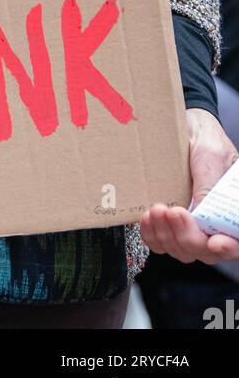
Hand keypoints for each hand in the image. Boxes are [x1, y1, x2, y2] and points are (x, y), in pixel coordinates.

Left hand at [140, 108, 238, 265]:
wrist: (183, 126)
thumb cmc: (205, 138)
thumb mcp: (210, 157)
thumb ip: (208, 186)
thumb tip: (202, 216)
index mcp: (232, 211)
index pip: (235, 243)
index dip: (226, 249)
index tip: (214, 242)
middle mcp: (214, 224)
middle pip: (204, 252)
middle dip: (187, 237)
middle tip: (173, 211)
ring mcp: (191, 225)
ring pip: (181, 250)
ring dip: (166, 235)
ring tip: (156, 209)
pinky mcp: (170, 223)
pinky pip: (160, 242)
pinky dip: (152, 235)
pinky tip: (147, 217)